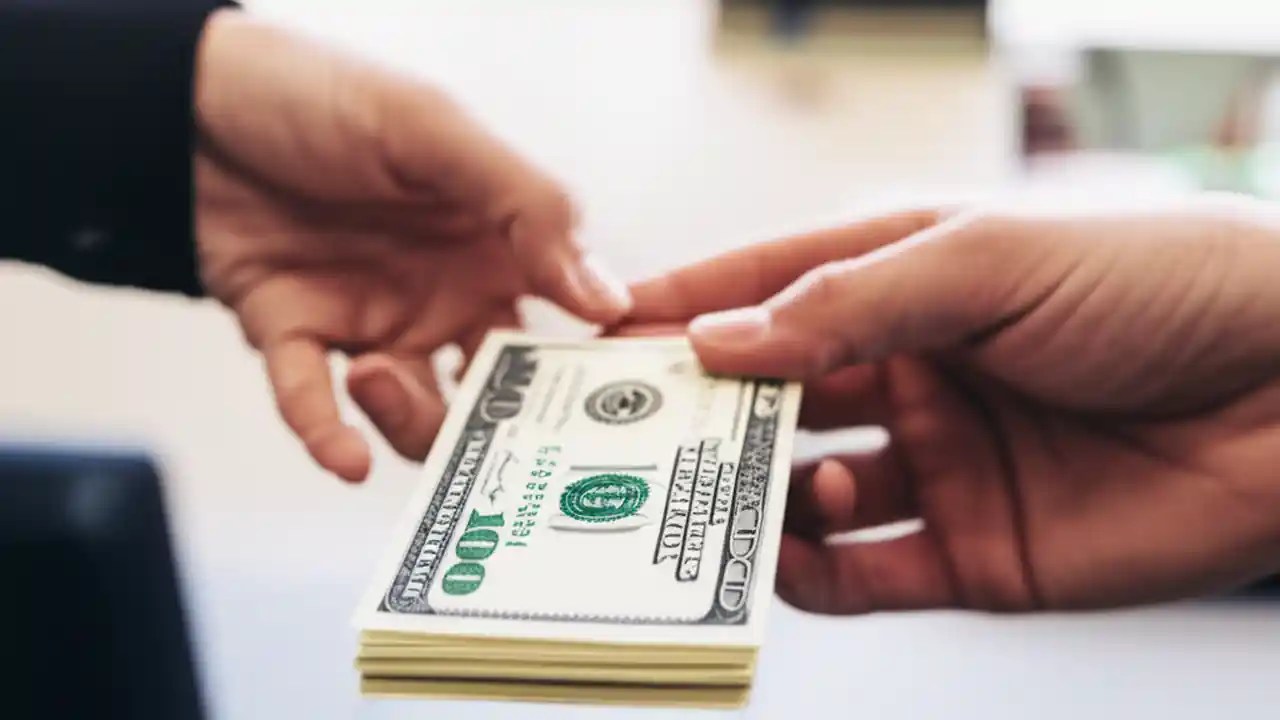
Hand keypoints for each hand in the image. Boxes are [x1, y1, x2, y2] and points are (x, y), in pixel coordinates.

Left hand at [193, 11, 629, 481]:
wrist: (191, 96)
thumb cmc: (323, 95)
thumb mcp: (436, 132)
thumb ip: (526, 206)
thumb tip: (606, 297)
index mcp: (495, 244)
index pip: (564, 318)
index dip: (588, 365)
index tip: (610, 406)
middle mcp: (445, 294)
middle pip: (496, 388)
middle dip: (504, 424)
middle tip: (504, 444)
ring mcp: (373, 321)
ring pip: (414, 409)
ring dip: (410, 417)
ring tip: (379, 378)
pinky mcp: (296, 336)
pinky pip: (315, 402)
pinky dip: (329, 436)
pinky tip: (344, 458)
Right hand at [626, 197, 1279, 611]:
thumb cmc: (1158, 285)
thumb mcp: (990, 259)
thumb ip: (851, 303)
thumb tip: (723, 339)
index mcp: (908, 279)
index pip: (770, 289)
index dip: (686, 308)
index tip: (604, 333)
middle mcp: (912, 371)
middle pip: (774, 395)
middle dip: (701, 411)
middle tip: (627, 431)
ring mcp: (939, 463)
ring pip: (805, 487)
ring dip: (750, 491)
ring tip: (717, 488)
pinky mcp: (971, 551)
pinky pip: (865, 572)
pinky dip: (809, 571)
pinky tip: (783, 553)